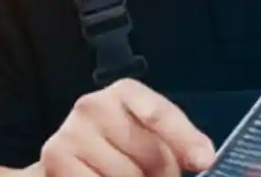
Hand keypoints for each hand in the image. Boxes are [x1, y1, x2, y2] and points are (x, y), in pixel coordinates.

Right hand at [36, 78, 215, 176]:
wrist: (73, 160)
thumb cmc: (121, 149)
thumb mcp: (151, 137)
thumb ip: (179, 146)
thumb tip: (204, 161)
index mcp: (125, 92)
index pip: (158, 113)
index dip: (185, 139)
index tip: (205, 161)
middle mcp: (93, 105)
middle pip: (150, 153)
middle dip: (164, 175)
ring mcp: (71, 132)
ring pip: (128, 176)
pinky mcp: (55, 159)